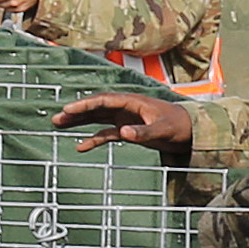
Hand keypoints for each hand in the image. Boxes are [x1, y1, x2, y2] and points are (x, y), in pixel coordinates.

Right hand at [54, 89, 196, 153]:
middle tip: (56, 118)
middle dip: (76, 112)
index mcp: (132, 102)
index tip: (69, 109)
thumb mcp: (163, 130)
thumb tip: (122, 132)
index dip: (85, 105)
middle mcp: (126, 108)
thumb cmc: (180, 126)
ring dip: (79, 122)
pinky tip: (80, 147)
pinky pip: (106, 133)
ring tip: (59, 125)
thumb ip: (143, 132)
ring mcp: (125, 118)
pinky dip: (93, 139)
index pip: (104, 101)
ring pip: (97, 119)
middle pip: (96, 108)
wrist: (192, 132)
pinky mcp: (128, 130)